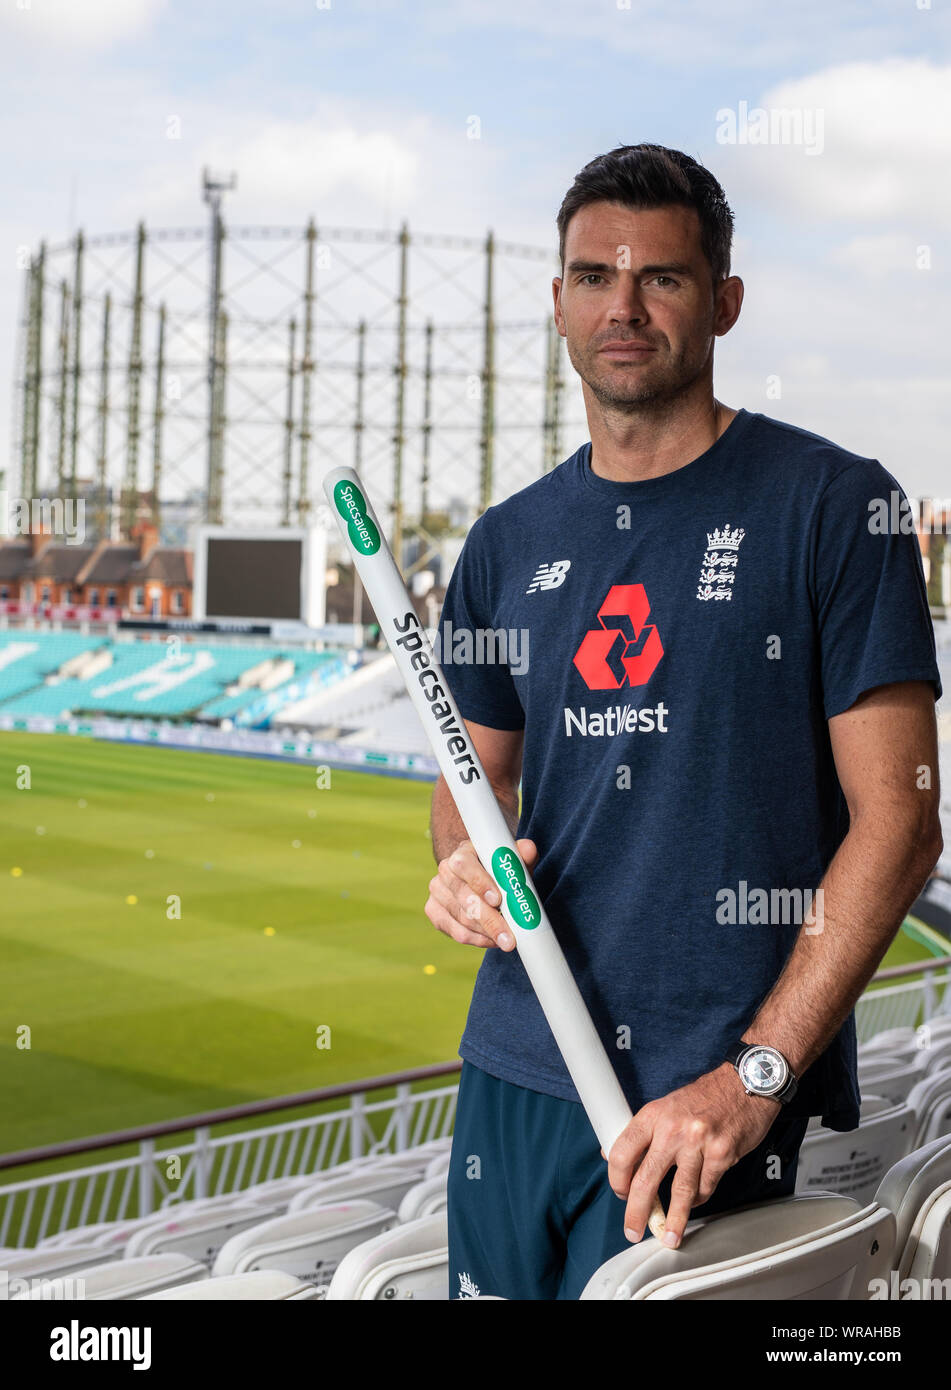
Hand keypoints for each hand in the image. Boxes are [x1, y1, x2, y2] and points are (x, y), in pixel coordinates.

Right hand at [425, 838, 537, 949]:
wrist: (479, 875)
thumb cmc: (498, 867)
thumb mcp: (511, 858)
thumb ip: (521, 853)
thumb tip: (529, 849)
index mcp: (462, 853)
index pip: (464, 865)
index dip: (480, 882)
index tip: (498, 900)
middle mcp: (445, 871)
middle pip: (464, 898)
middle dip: (489, 920)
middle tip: (509, 937)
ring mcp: (437, 892)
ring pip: (461, 918)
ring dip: (486, 933)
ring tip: (507, 940)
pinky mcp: (435, 912)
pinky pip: (456, 932)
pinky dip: (477, 939)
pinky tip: (492, 940)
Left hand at [606, 1063, 779, 1248]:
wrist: (744, 1085)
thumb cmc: (704, 1097)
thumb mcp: (665, 1106)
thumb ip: (643, 1132)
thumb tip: (613, 1156)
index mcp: (653, 1115)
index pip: (622, 1152)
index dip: (617, 1180)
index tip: (620, 1193)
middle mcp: (672, 1129)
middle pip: (645, 1180)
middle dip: (636, 1212)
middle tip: (632, 1230)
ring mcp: (698, 1143)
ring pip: (679, 1193)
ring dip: (673, 1220)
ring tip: (668, 1237)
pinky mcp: (722, 1155)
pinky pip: (705, 1188)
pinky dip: (699, 1199)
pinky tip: (696, 1201)